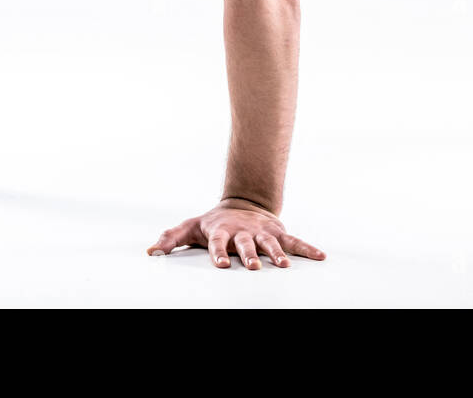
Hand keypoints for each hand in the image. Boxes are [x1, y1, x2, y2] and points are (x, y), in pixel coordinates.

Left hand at [147, 199, 325, 269]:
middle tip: (254, 266)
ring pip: (271, 244)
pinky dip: (308, 248)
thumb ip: (172, 238)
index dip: (219, 253)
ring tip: (284, 267)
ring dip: (277, 254)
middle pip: (246, 244)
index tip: (222, 265)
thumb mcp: (191, 227)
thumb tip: (151, 252)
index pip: (218, 243)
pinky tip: (320, 256)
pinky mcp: (278, 233)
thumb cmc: (214, 222)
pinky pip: (295, 241)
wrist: (242, 205)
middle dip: (250, 255)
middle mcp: (243, 232)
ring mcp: (262, 232)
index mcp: (221, 231)